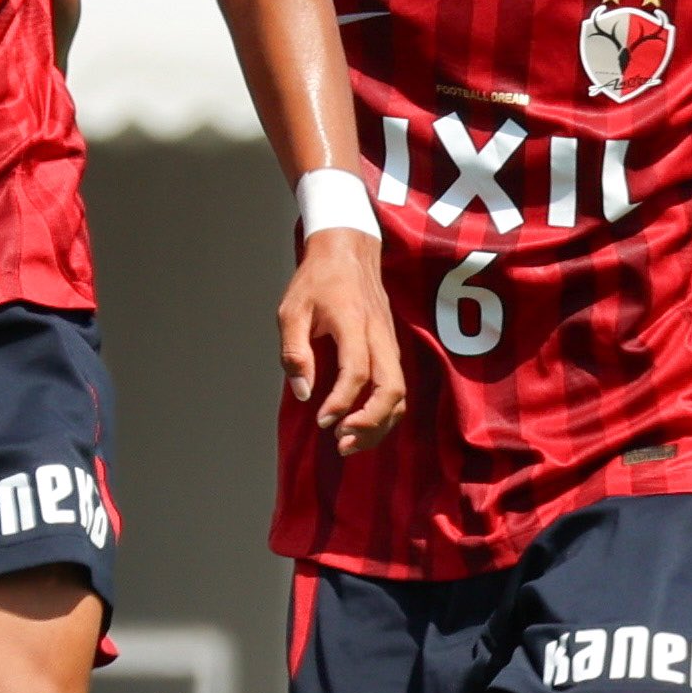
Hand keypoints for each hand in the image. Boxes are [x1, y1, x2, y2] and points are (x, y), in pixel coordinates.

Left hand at [279, 224, 406, 454]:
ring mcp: (389, 342)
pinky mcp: (391, 349)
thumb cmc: (317, 280)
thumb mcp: (291, 310)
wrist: (349, 250)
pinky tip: (362, 426)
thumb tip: (304, 392)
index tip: (322, 421)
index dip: (340, 401)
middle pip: (391, 388)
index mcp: (353, 322)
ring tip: (350, 442)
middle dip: (370, 422)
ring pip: (400, 393)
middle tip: (341, 442)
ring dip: (379, 424)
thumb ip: (295, 351)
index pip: (356, 370)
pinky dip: (384, 414)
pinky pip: (397, 387)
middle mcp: (379, 335)